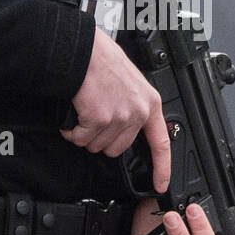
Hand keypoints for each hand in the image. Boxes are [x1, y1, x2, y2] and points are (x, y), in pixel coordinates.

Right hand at [61, 28, 170, 191]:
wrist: (82, 50)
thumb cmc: (101, 60)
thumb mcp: (130, 82)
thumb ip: (133, 106)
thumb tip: (127, 128)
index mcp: (149, 103)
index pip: (161, 143)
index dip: (161, 168)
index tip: (160, 184)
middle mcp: (137, 112)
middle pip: (118, 149)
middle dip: (102, 139)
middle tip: (95, 118)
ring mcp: (119, 117)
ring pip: (97, 146)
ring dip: (86, 134)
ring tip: (84, 111)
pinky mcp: (98, 118)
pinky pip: (81, 138)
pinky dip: (72, 131)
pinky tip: (74, 115)